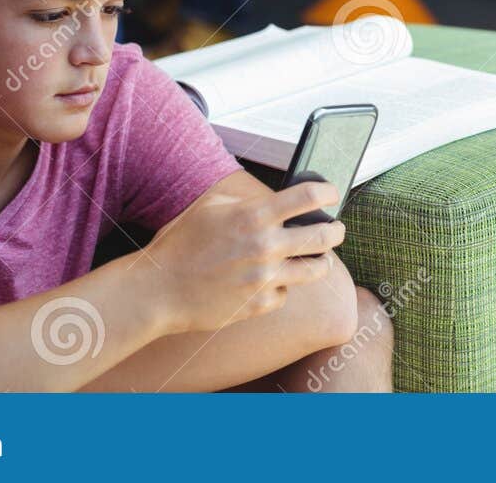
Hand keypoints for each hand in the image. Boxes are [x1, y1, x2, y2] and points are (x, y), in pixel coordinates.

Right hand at [142, 180, 344, 334]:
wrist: (158, 290)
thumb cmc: (181, 244)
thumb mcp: (210, 207)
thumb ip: (247, 201)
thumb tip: (276, 199)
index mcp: (254, 216)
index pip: (308, 196)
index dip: (328, 191)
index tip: (332, 193)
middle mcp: (265, 246)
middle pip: (325, 236)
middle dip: (337, 230)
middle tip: (337, 229)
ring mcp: (265, 279)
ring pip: (316, 270)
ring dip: (320, 262)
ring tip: (318, 258)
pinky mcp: (259, 305)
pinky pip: (285, 293)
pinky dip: (281, 287)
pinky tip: (269, 282)